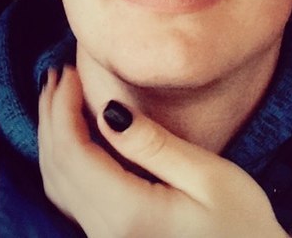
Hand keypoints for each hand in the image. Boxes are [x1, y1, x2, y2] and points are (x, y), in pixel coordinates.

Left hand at [38, 66, 288, 237]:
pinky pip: (72, 196)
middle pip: (58, 168)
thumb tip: (108, 110)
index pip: (75, 153)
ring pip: (58, 184)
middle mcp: (105, 233)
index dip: (64, 108)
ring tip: (58, 98)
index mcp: (128, 213)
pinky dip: (64, 159)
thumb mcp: (208, 177)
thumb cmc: (241, 225)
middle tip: (57, 75)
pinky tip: (73, 138)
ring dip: (53, 137)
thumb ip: (154, 145)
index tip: (70, 71)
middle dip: (51, 117)